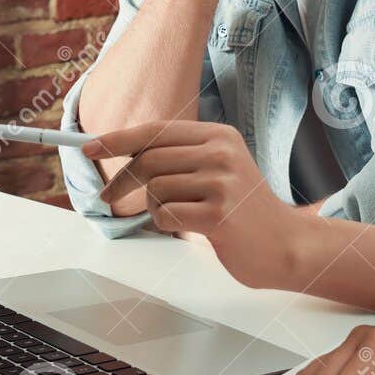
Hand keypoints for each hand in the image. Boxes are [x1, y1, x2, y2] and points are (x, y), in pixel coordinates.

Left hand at [85, 120, 298, 286]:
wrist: (285, 244)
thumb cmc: (244, 210)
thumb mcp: (218, 169)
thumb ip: (180, 157)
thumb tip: (123, 152)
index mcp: (219, 136)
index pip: (156, 130)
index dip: (118, 139)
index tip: (89, 148)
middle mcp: (222, 153)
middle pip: (149, 159)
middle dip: (121, 181)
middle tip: (108, 197)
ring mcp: (222, 183)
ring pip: (155, 189)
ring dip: (154, 207)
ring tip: (180, 215)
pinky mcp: (219, 214)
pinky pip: (165, 215)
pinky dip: (165, 224)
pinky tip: (190, 227)